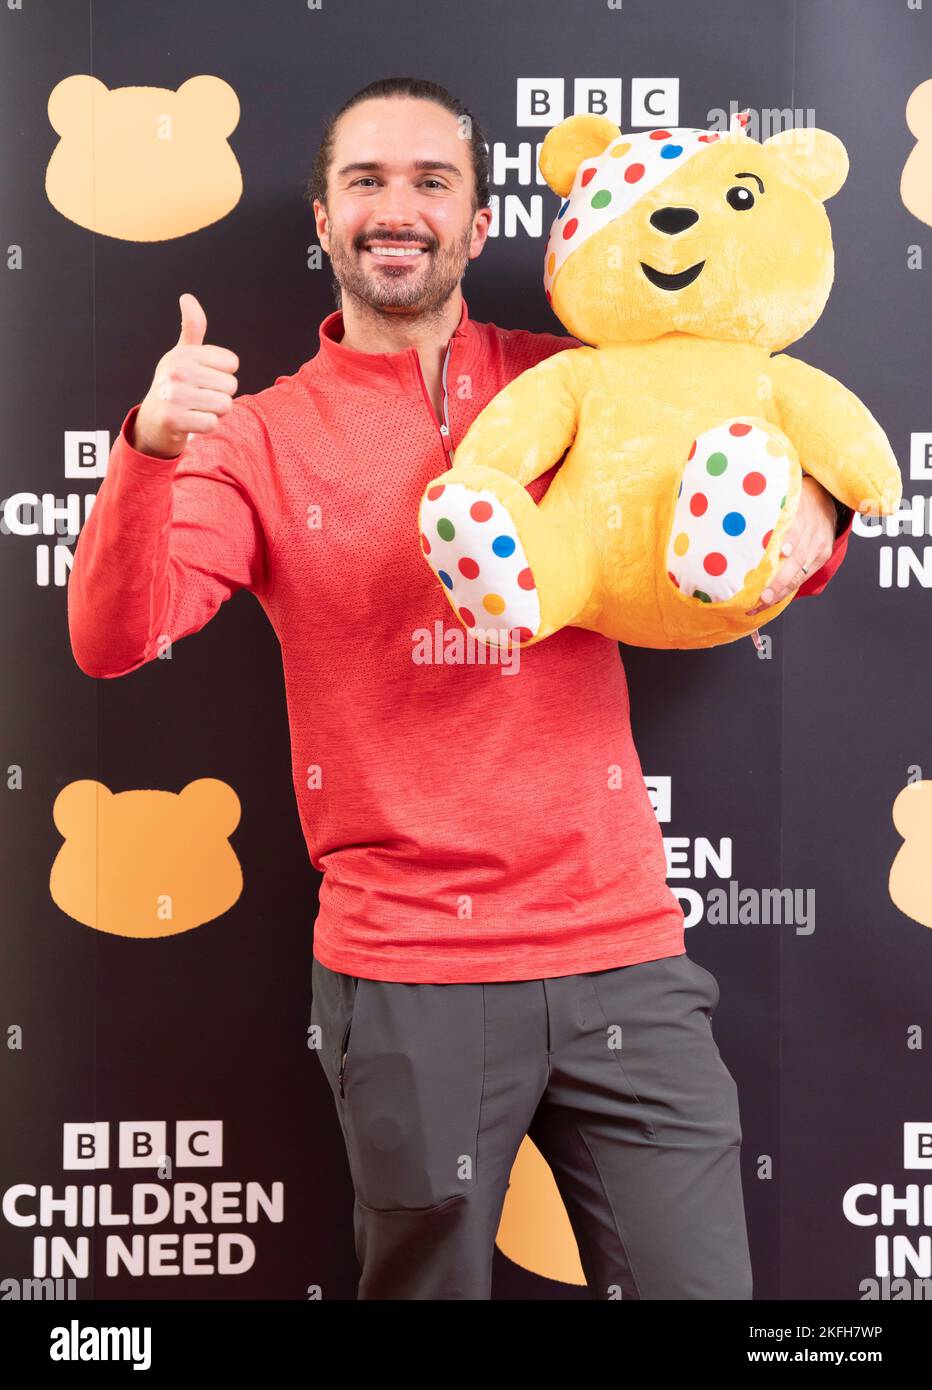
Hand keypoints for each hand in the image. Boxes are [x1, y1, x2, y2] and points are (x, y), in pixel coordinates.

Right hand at [132, 294, 239, 458]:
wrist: (153, 420)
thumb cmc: (175, 384)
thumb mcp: (183, 354)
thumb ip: (192, 327)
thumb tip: (187, 297)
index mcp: (184, 353)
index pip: (232, 363)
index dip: (223, 374)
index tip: (204, 379)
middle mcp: (177, 370)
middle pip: (231, 386)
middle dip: (220, 396)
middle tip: (200, 397)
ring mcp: (173, 395)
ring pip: (224, 405)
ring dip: (215, 412)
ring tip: (196, 408)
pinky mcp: (172, 419)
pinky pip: (212, 423)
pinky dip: (206, 426)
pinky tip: (191, 421)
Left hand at [745, 475, 837, 615]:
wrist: (827, 501)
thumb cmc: (798, 502)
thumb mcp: (787, 499)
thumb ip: (771, 511)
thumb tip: (738, 520)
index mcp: (802, 515)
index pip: (796, 529)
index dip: (788, 540)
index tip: (781, 553)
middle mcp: (813, 533)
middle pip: (797, 560)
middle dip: (779, 581)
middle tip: (763, 597)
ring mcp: (820, 546)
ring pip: (800, 573)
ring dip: (781, 591)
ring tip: (763, 604)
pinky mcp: (823, 556)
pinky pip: (805, 577)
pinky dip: (788, 589)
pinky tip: (774, 600)